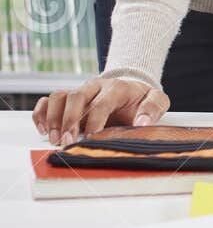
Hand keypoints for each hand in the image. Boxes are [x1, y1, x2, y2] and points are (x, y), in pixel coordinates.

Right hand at [34, 77, 168, 145]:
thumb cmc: (141, 99)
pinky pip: (47, 101)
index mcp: (117, 87)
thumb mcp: (156, 101)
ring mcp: (79, 91)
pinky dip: (41, 114)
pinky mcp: (68, 98)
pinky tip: (43, 130)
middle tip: (68, 141)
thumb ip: (152, 109)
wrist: (131, 90)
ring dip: (53, 118)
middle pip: (76, 96)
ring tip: (55, 138)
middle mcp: (94, 87)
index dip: (95, 120)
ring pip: (58, 96)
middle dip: (70, 120)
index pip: (102, 102)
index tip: (92, 137)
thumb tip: (142, 123)